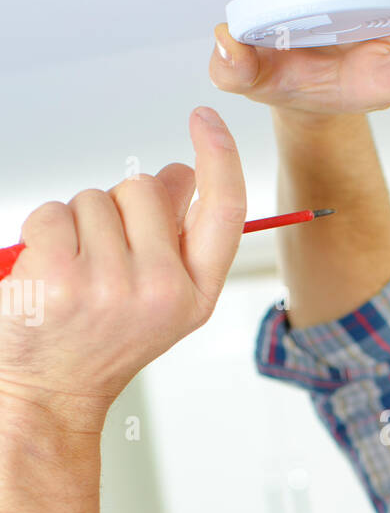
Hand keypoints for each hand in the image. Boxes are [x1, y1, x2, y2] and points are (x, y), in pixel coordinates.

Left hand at [0, 106, 245, 434]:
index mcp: (195, 295)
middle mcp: (161, 292)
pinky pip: (53, 214)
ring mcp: (111, 286)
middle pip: (145, 190)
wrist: (49, 391)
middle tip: (103, 257)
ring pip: (95, 200)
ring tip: (74, 272)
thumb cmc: (98, 341)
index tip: (207, 122)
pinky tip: (49, 273)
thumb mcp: (158, 297)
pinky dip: (43, 234)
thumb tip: (181, 175)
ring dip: (77, 224)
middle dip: (119, 207)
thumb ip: (175, 238)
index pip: (224, 212)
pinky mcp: (62, 278)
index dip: (219, 158)